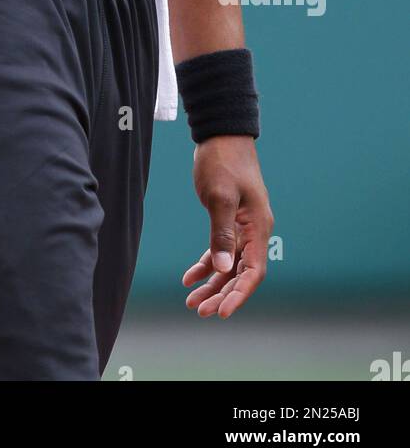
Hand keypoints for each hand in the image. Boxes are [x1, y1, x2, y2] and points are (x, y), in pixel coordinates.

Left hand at [182, 135, 272, 317]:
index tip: (222, 312)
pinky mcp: (230, 220)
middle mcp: (254, 231)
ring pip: (229, 265)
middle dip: (222, 294)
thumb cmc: (222, 161)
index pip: (253, 272)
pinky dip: (206, 264)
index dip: (239, 294)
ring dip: (212, 284)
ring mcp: (243, 227)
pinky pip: (220, 250)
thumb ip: (221, 233)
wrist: (221, 135)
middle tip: (199, 310)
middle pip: (241, 273)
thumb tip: (221, 268)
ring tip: (191, 301)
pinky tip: (189, 277)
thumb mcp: (219, 196)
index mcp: (257, 227)